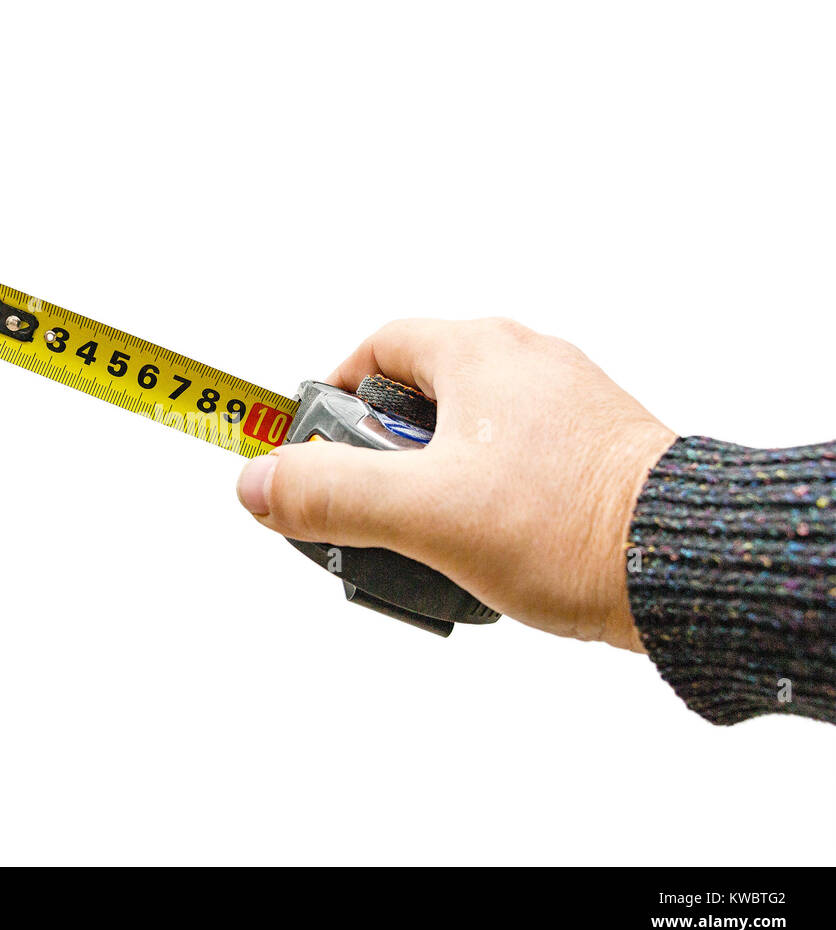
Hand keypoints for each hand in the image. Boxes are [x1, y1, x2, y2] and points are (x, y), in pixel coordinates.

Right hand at [236, 318, 675, 650]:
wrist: (690, 565)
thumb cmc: (570, 524)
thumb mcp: (424, 511)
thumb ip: (329, 494)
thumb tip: (256, 486)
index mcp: (481, 352)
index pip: (378, 348)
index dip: (335, 397)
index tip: (317, 448)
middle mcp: (527, 362)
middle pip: (419, 393)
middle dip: (383, 454)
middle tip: (376, 509)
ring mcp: (567, 405)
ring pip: (468, 432)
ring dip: (434, 482)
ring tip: (433, 541)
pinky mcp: (594, 449)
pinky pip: (515, 461)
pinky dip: (486, 498)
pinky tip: (488, 549)